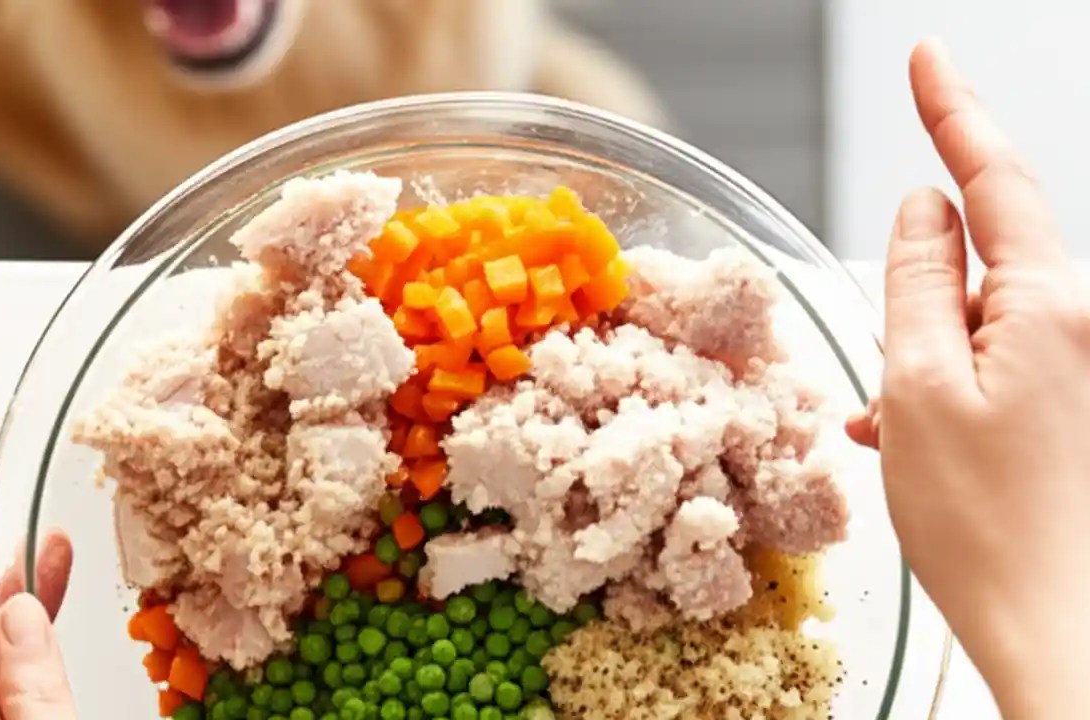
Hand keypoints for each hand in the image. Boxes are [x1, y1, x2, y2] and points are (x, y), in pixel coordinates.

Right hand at [846, 39, 1089, 718]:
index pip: (994, 178)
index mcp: (1047, 308)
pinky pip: (992, 369)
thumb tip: (920, 210)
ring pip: (976, 325)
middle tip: (886, 382)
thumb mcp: (918, 389)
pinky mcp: (1067, 408)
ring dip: (923, 362)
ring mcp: (1077, 369)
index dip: (951, 110)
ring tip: (895, 434)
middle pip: (980, 264)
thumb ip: (916, 284)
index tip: (925, 56)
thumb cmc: (986, 524)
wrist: (1056, 631)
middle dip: (919, 298)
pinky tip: (906, 440)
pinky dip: (943, 392)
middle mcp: (1078, 327)